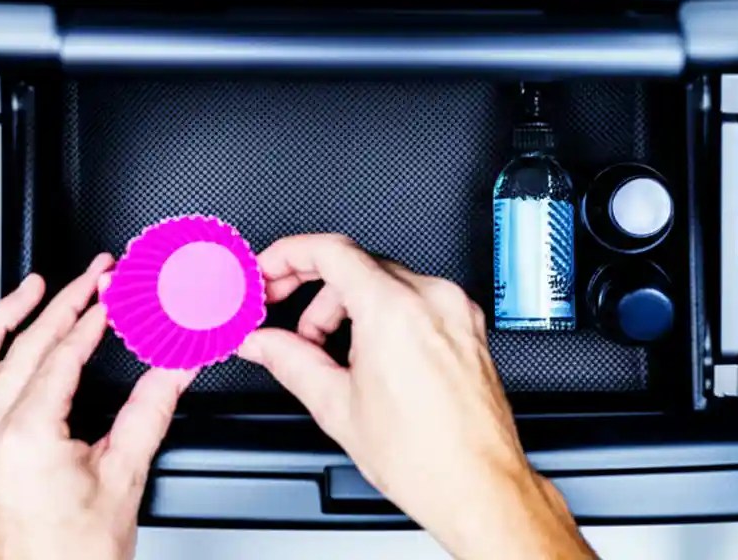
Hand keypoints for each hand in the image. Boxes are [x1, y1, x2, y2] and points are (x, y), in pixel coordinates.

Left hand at [0, 255, 195, 559]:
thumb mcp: (124, 479)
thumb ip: (151, 409)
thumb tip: (176, 367)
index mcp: (25, 439)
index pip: (60, 356)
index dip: (90, 319)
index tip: (110, 296)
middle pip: (20, 349)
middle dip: (59, 305)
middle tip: (90, 277)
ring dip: (6, 318)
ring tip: (33, 288)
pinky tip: (6, 346)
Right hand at [238, 234, 592, 559]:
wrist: (477, 487)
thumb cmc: (423, 458)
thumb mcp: (336, 404)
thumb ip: (288, 359)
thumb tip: (259, 341)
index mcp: (394, 309)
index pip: (330, 250)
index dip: (287, 255)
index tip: (268, 272)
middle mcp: (431, 299)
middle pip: (356, 264)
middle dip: (313, 292)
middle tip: (286, 320)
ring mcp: (455, 310)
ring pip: (386, 280)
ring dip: (347, 305)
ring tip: (328, 353)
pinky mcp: (467, 326)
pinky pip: (415, 298)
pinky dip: (382, 313)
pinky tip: (365, 353)